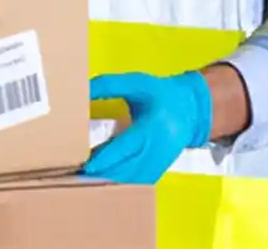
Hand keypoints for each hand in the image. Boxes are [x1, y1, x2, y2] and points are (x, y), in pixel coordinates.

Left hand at [82, 71, 212, 183]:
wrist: (192, 108)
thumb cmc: (161, 94)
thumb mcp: (137, 82)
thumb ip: (110, 85)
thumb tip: (82, 90)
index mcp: (154, 125)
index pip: (127, 146)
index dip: (106, 157)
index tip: (86, 166)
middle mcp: (159, 147)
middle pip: (127, 168)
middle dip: (101, 175)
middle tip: (75, 178)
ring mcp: (160, 162)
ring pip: (131, 180)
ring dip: (109, 183)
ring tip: (83, 183)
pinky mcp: (159, 170)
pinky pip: (137, 183)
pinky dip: (119, 185)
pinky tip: (102, 184)